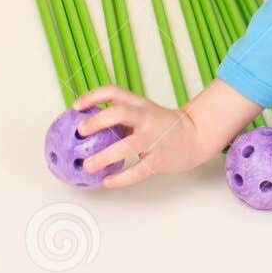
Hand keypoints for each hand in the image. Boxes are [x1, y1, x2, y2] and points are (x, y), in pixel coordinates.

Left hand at [72, 87, 216, 188]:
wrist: (195, 136)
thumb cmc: (163, 126)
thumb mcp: (144, 113)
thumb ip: (121, 117)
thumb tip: (86, 126)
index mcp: (140, 105)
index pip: (114, 92)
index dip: (93, 96)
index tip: (76, 106)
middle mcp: (146, 118)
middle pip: (120, 112)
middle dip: (97, 121)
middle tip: (79, 131)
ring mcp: (153, 138)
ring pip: (127, 145)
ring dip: (104, 156)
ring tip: (88, 165)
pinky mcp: (158, 159)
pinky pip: (137, 170)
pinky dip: (120, 178)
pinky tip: (107, 180)